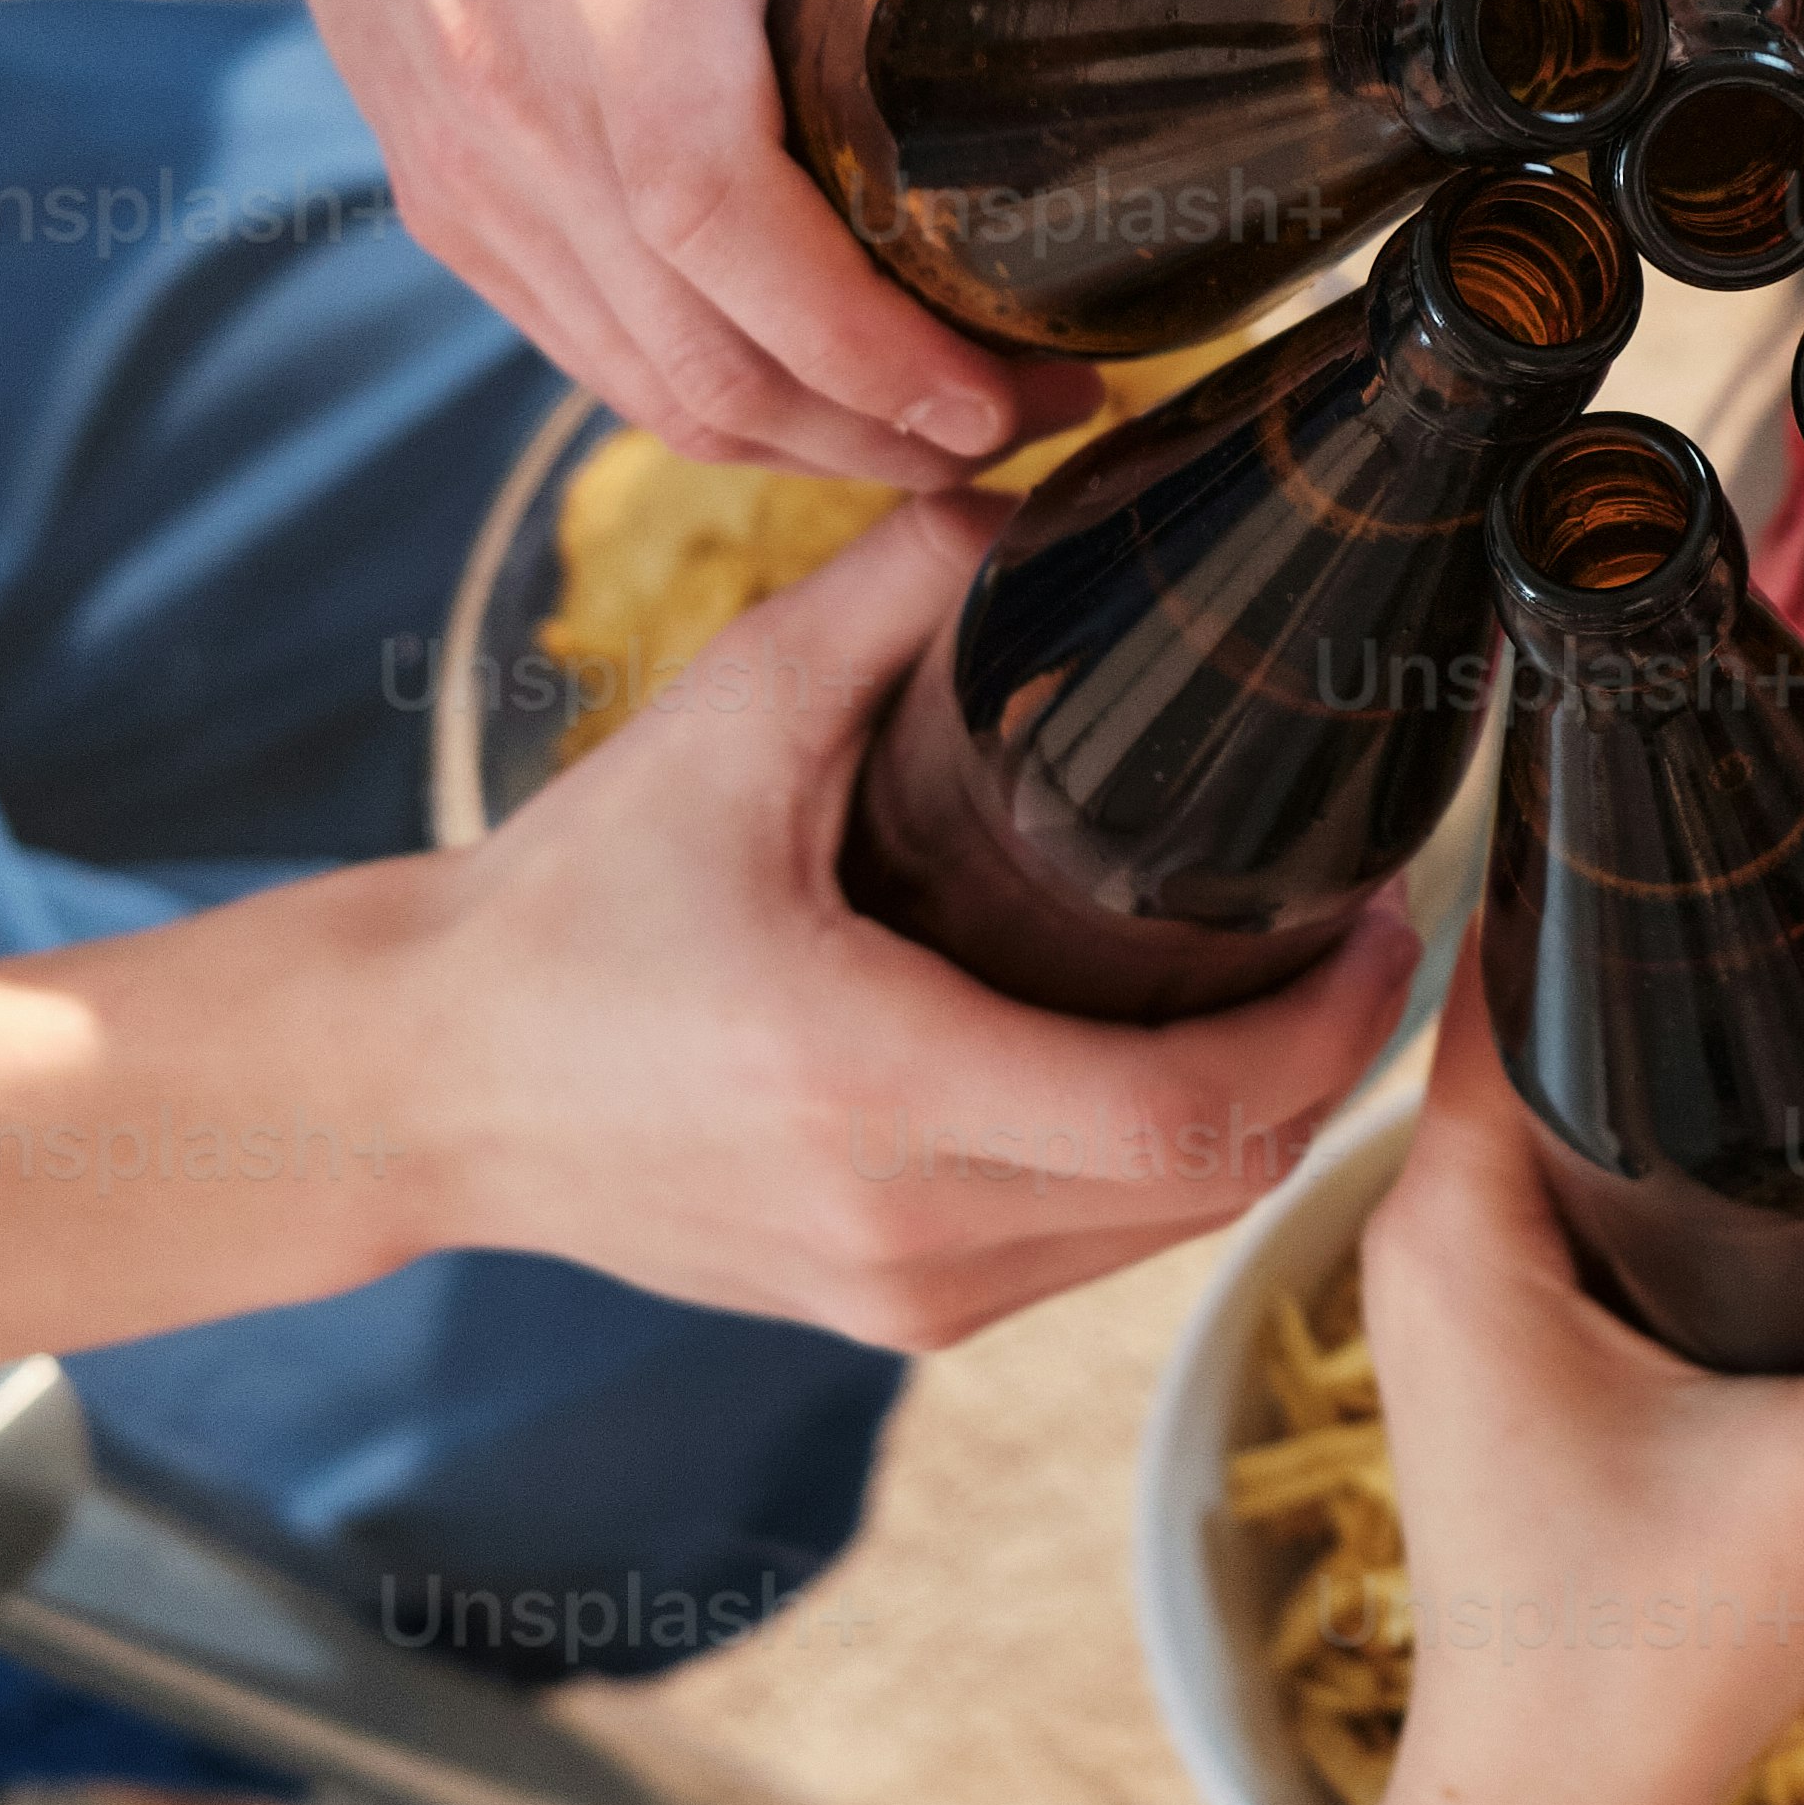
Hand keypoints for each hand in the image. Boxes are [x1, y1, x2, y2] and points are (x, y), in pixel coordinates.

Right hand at [226, 0, 1107, 478]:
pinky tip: (812, 374)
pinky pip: (585, 343)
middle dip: (880, 436)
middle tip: (1029, 416)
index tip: (1005, 396)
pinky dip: (707, 389)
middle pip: (700, 367)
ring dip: (801, 439)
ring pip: (641, 386)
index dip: (873, 356)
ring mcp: (463, 172)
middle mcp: (515, 115)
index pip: (734, 240)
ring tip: (946, 421)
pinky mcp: (441, 190)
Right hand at [402, 503, 1414, 1346]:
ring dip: (1246, 1124)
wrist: (423, 1081)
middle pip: (1211, 1188)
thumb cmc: (566, 902)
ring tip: (1282, 988)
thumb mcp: (727, 717)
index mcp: (873, 1082)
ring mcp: (892, 1294)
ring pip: (1156, 1239)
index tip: (1381, 921)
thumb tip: (1029, 489)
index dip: (1326, 1029)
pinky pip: (1078, 1259)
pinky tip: (1160, 1061)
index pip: (1189, 1111)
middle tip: (1360, 938)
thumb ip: (889, 588)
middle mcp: (899, 1225)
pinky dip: (1150, 1172)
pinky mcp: (877, 1315)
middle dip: (1320, 1070)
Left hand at [1358, 959, 1803, 1804]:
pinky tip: (1761, 1123)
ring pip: (1558, 1104)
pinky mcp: (1501, 1345)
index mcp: (1456, 1228)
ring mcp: (1456, 1294)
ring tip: (1803, 969)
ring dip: (1661, 1051)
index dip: (1595, 880)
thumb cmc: (1641, 1662)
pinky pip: (1568, 1181)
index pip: (1500, 972)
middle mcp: (1423, 1238)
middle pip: (1538, 1020)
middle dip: (1661, 954)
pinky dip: (1654, 1137)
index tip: (1706, 805)